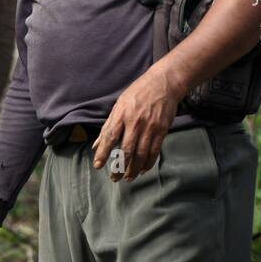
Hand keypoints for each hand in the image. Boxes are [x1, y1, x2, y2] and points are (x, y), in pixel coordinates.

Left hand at [92, 65, 184, 181]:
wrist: (164, 82)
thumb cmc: (138, 93)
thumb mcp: (119, 106)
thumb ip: (108, 127)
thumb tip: (96, 146)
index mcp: (121, 115)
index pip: (109, 137)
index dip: (103, 153)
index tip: (98, 166)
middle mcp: (135, 122)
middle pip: (126, 150)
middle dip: (119, 167)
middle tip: (114, 178)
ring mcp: (150, 126)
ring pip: (140, 154)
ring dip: (133, 169)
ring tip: (128, 178)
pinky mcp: (162, 130)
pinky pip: (154, 151)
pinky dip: (148, 163)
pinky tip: (142, 170)